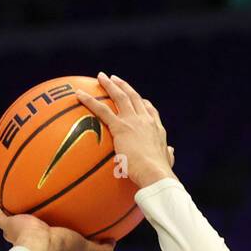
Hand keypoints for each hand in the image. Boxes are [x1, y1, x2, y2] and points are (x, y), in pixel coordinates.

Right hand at [0, 198, 115, 250]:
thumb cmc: (61, 247)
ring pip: (12, 221)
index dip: (50, 233)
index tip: (53, 226)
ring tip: (12, 199)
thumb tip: (114, 244)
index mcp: (47, 243)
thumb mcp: (85, 247)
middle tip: (31, 212)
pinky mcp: (8, 224)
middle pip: (28, 230)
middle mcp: (30, 239)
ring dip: (12, 213)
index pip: (48, 238)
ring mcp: (17, 232)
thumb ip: (100, 248)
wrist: (39, 247)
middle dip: (28, 223)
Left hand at [74, 73, 176, 189]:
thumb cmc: (159, 173)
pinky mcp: (120, 126)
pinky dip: (90, 101)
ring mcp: (133, 121)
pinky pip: (102, 110)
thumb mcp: (167, 161)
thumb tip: (171, 152)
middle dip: (124, 86)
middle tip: (115, 79)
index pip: (149, 111)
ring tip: (101, 77)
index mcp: (157, 129)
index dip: (143, 104)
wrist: (155, 173)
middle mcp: (145, 120)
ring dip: (109, 85)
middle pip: (134, 97)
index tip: (139, 99)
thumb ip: (168, 155)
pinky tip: (79, 95)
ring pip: (120, 97)